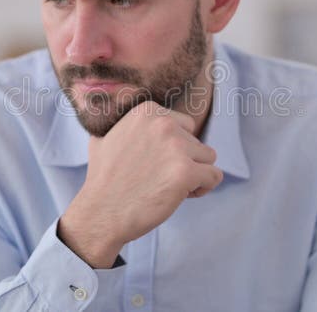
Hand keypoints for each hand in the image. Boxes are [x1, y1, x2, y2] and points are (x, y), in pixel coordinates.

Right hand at [58, 101, 221, 267]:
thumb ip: (125, 123)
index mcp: (148, 111)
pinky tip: (182, 196)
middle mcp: (164, 123)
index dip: (175, 148)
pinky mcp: (186, 172)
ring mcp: (176, 147)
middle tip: (161, 179)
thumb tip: (126, 103)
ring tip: (171, 187)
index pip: (185, 125)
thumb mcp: (104, 135)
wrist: (101, 212)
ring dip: (195, 174)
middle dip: (185, 161)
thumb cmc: (103, 178)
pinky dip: (203, 188)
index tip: (157, 164)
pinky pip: (214, 176)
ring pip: (208, 158)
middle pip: (197, 142)